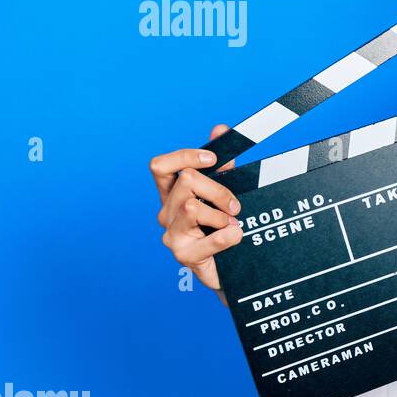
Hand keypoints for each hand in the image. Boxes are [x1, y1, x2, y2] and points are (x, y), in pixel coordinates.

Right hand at [149, 124, 243, 293]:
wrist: (235, 267)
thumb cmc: (226, 227)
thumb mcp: (226, 193)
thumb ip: (223, 165)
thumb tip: (219, 129)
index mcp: (172, 194)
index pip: (160, 166)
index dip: (185, 157)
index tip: (213, 159)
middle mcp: (166, 212)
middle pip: (187, 182)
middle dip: (219, 189)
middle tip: (235, 206)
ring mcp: (172, 235)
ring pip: (193, 207)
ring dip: (222, 215)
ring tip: (232, 224)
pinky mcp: (184, 255)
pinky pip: (211, 238)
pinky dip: (229, 235)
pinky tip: (237, 235)